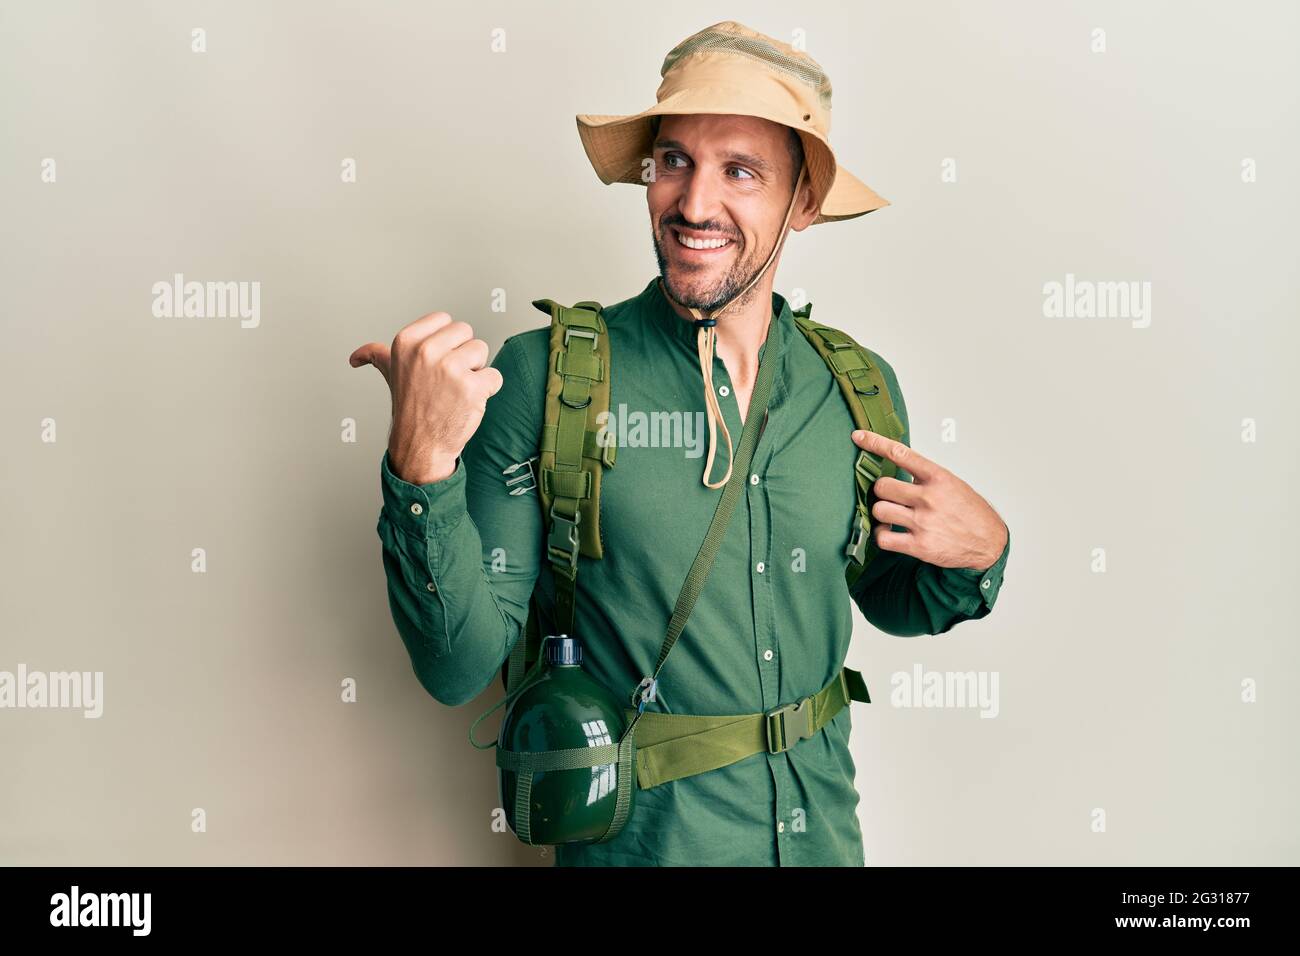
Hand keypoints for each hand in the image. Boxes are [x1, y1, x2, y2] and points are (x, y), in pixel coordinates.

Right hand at [350, 313, 502, 484]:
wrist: (420, 446)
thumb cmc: (410, 407)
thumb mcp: (389, 376)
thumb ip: (376, 357)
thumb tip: (356, 357)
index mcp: (406, 341)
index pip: (444, 319)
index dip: (446, 341)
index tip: (434, 362)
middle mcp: (426, 352)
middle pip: (466, 332)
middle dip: (462, 353)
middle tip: (446, 379)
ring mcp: (450, 369)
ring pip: (482, 350)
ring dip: (475, 370)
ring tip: (456, 389)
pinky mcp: (472, 387)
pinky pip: (494, 375)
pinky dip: (488, 390)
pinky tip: (468, 402)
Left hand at [851, 429, 1007, 571]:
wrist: (990, 542)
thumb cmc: (970, 512)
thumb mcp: (952, 484)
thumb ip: (925, 477)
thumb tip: (895, 467)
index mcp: (938, 478)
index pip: (901, 453)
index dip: (875, 443)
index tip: (859, 437)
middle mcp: (930, 498)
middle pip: (882, 486)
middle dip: (881, 491)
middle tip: (891, 497)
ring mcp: (923, 522)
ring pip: (879, 510)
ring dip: (881, 513)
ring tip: (892, 516)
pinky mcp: (919, 546)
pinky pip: (883, 538)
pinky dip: (882, 535)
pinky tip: (891, 533)